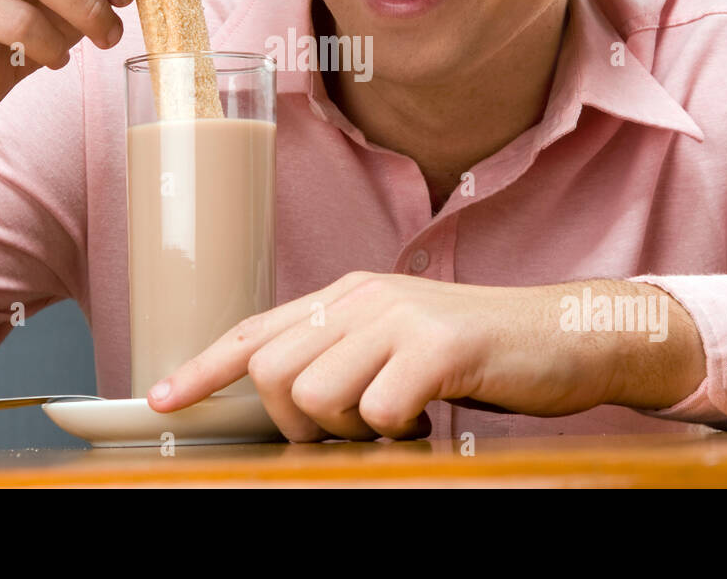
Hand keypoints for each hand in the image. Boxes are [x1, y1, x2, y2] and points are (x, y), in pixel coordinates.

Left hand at [145, 271, 622, 441]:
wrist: (566, 335)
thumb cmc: (476, 353)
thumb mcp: (396, 345)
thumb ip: (342, 362)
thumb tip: (288, 406)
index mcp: (346, 295)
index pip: (255, 329)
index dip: (202, 367)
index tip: (160, 400)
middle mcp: (364, 296)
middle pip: (271, 369)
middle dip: (296, 420)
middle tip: (353, 427)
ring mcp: (400, 316)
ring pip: (314, 394)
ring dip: (349, 429)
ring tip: (398, 418)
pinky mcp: (440, 345)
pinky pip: (376, 410)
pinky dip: (396, 431)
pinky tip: (428, 418)